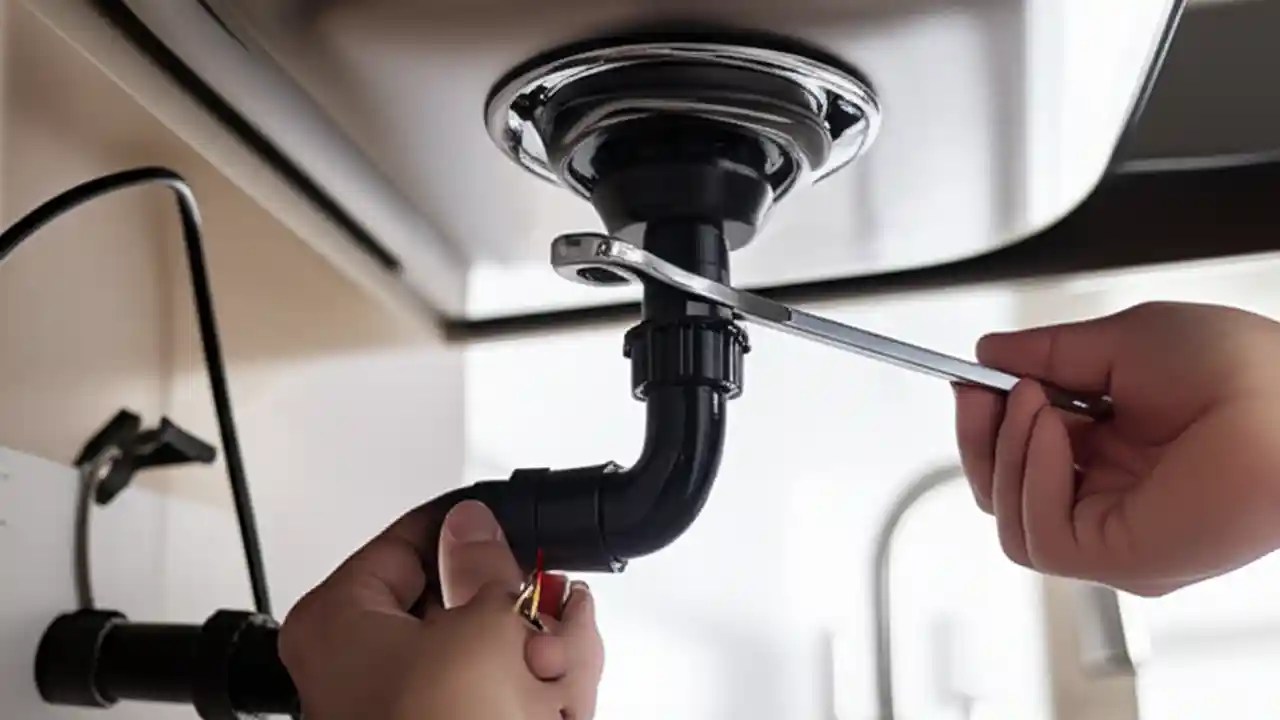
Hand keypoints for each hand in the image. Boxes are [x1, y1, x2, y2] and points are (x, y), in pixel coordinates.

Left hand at [280, 500, 603, 718]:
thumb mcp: (483, 629)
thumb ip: (487, 567)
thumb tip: (475, 526)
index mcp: (341, 623)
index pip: (410, 542)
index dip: (470, 531)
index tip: (509, 522)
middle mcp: (368, 665)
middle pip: (464, 602)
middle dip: (526, 611)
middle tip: (548, 614)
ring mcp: (416, 707)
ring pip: (500, 648)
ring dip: (550, 656)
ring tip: (558, 674)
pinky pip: (511, 694)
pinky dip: (547, 695)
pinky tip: (562, 703)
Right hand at [954, 301, 1279, 595]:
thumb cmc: (1245, 373)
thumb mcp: (1124, 344)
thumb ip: (1050, 352)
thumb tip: (989, 354)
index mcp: (1115, 455)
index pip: (1021, 459)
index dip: (988, 422)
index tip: (971, 382)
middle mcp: (1112, 500)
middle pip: (1002, 494)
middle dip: (980, 438)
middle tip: (981, 390)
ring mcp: (1115, 535)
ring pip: (1009, 520)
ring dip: (1005, 452)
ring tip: (1033, 400)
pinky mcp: (1120, 559)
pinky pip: (1038, 536)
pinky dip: (1030, 477)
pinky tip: (1051, 431)